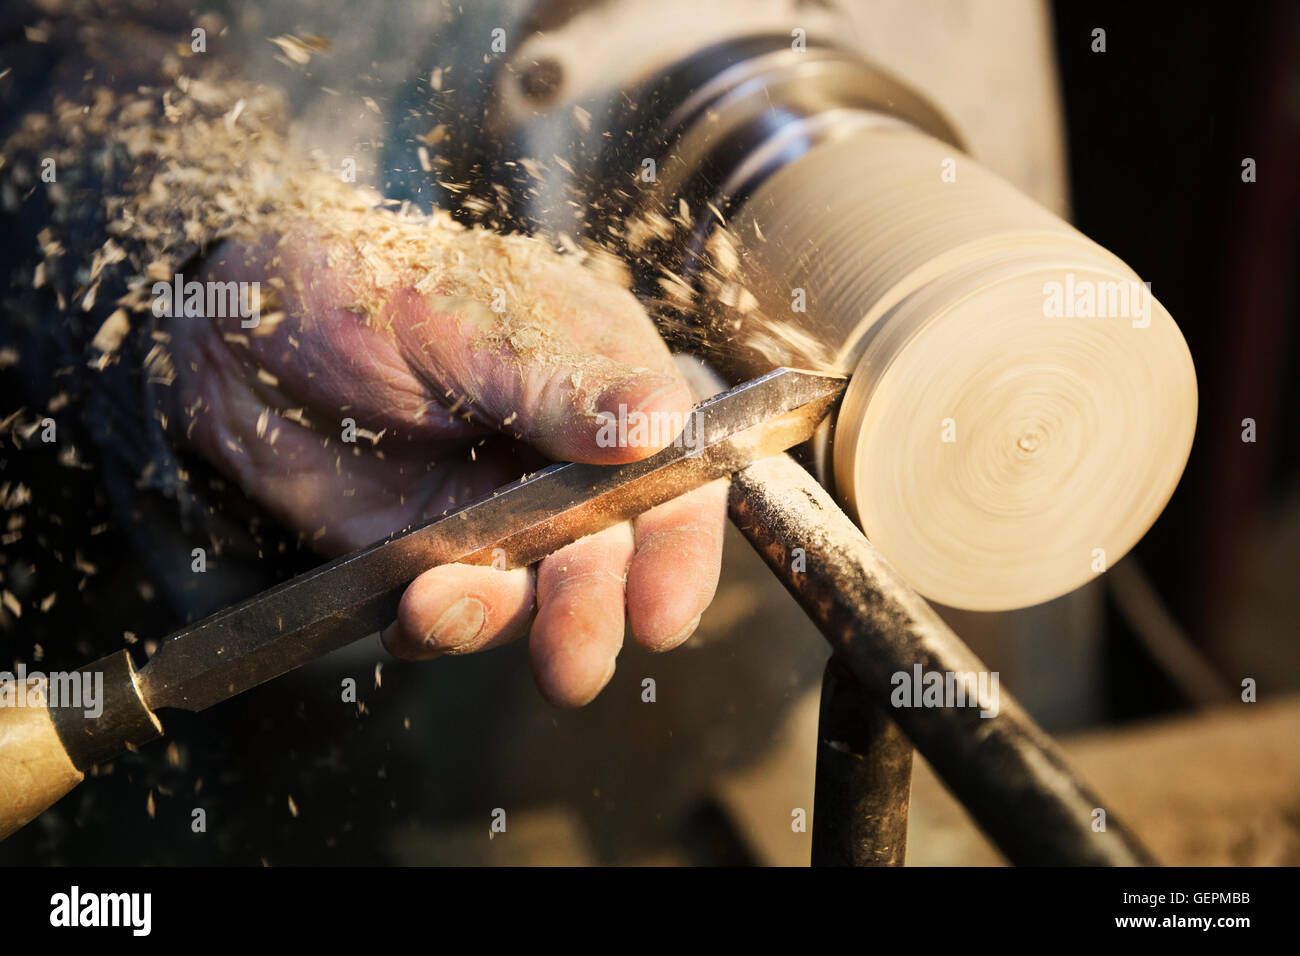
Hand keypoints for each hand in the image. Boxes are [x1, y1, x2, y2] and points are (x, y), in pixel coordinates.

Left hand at [164, 211, 725, 706]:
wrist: (235, 328)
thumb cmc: (358, 284)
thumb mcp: (459, 315)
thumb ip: (557, 382)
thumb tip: (659, 425)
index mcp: (602, 376)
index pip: (676, 468)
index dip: (678, 544)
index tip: (660, 607)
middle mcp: (569, 455)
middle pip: (616, 551)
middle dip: (593, 610)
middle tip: (571, 664)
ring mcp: (506, 510)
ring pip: (541, 594)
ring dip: (507, 621)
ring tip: (443, 606)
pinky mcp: (440, 553)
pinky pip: (462, 610)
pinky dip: (442, 624)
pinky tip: (413, 608)